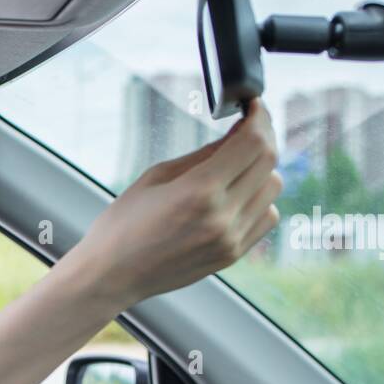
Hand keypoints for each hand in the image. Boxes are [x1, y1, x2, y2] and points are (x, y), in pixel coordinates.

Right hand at [65, 97, 281, 306]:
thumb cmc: (123, 225)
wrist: (111, 275)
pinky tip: (237, 196)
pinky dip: (259, 200)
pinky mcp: (231, 255)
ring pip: (272, 189)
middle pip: (269, 162)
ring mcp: (230, 239)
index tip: (255, 108)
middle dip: (263, 136)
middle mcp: (222, 216)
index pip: (253, 143)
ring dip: (261, 170)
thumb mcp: (157, 177)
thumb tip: (238, 133)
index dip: (260, 118)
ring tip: (237, 166)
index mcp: (199, 191)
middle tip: (249, 128)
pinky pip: (266, 217)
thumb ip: (203, 155)